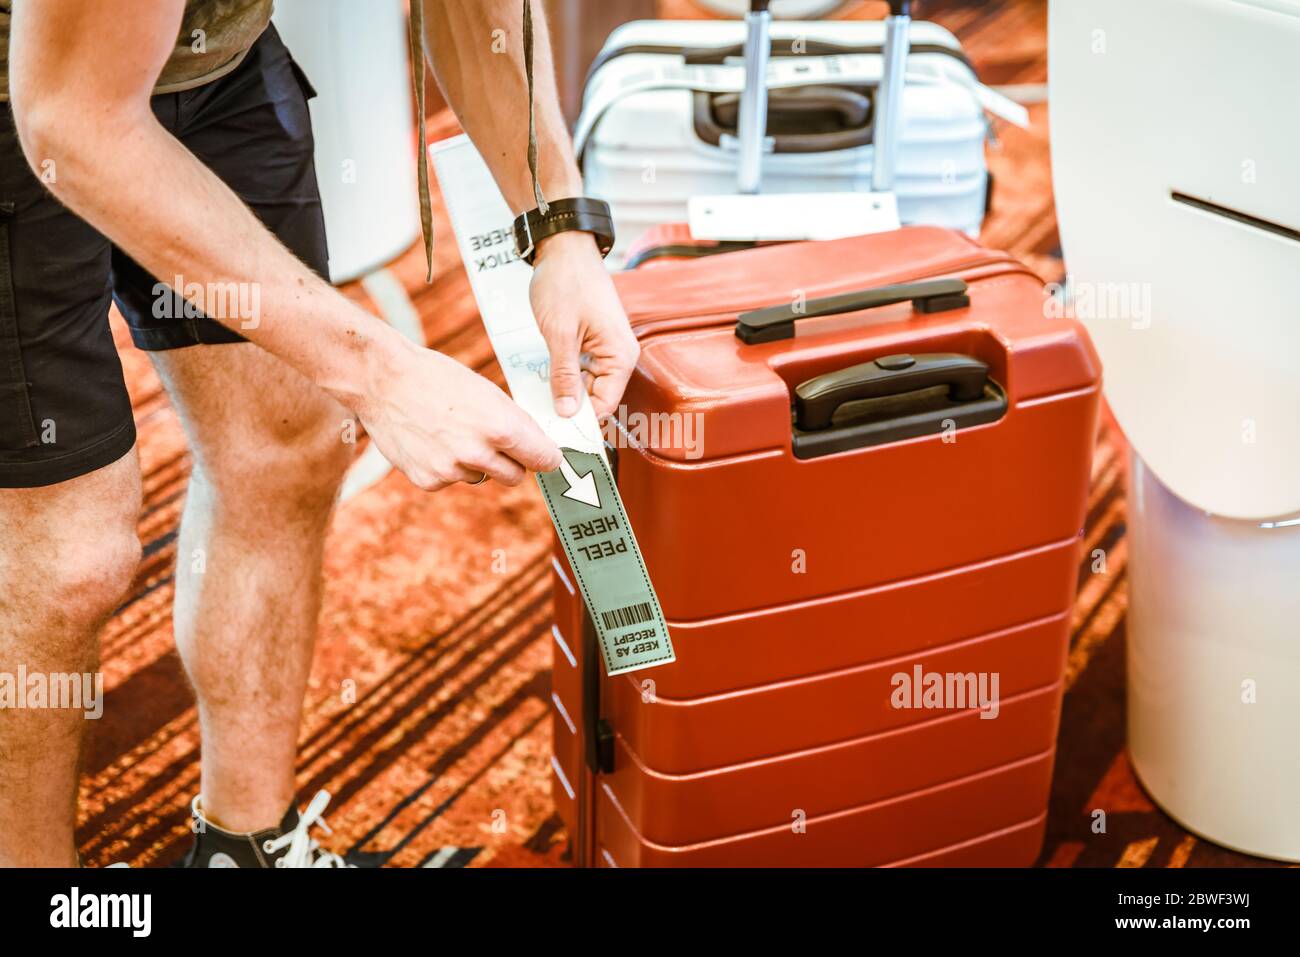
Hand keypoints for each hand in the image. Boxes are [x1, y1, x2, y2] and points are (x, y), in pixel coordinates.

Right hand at [353, 337, 562, 489]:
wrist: (382, 380)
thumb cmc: (438, 378)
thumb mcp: (487, 392)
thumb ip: (513, 423)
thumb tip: (538, 448)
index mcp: (501, 427)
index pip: (543, 459)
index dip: (546, 457)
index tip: (546, 457)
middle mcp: (478, 454)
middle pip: (515, 477)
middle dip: (512, 463)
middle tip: (495, 442)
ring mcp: (451, 470)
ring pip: (480, 477)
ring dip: (474, 463)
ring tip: (450, 432)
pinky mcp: (428, 480)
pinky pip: (451, 480)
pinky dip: (446, 466)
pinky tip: (430, 441)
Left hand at [529, 231, 638, 417]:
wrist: (562, 247)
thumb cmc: (565, 282)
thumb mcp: (560, 333)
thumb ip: (564, 376)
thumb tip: (568, 413)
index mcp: (620, 356)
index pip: (605, 405)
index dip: (582, 422)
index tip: (555, 433)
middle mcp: (619, 355)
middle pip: (596, 398)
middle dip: (570, 407)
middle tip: (539, 414)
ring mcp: (605, 349)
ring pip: (585, 386)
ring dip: (563, 390)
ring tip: (540, 390)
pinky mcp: (592, 342)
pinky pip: (579, 370)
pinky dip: (562, 375)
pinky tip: (543, 374)